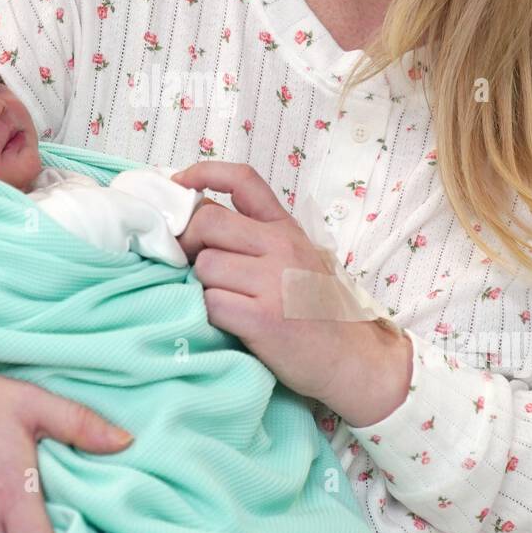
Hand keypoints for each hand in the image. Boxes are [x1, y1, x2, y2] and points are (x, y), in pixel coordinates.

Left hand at [169, 162, 412, 421]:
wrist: (352, 359)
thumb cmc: (317, 310)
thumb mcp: (296, 258)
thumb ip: (256, 237)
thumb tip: (195, 221)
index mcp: (286, 228)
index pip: (243, 179)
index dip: (204, 173)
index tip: (178, 184)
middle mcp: (281, 247)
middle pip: (208, 221)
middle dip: (188, 242)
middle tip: (191, 264)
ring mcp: (274, 282)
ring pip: (204, 266)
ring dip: (203, 286)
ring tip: (228, 301)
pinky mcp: (263, 320)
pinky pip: (211, 303)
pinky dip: (212, 315)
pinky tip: (233, 323)